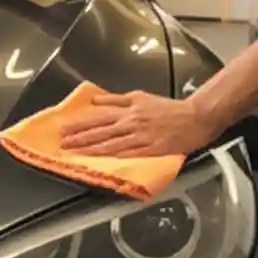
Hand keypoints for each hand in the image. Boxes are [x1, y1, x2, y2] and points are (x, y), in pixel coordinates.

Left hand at [59, 91, 222, 156]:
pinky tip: (103, 160)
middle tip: (63, 143)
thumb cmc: (168, 108)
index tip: (65, 129)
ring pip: (112, 144)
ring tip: (76, 153)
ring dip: (92, 149)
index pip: (98, 117)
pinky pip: (131, 153)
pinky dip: (116, 156)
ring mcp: (141, 137)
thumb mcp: (140, 96)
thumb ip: (116, 100)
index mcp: (129, 110)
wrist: (194, 117)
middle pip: (101, 131)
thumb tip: (96, 101)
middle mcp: (132, 123)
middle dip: (80, 138)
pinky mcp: (152, 149)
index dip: (80, 124)